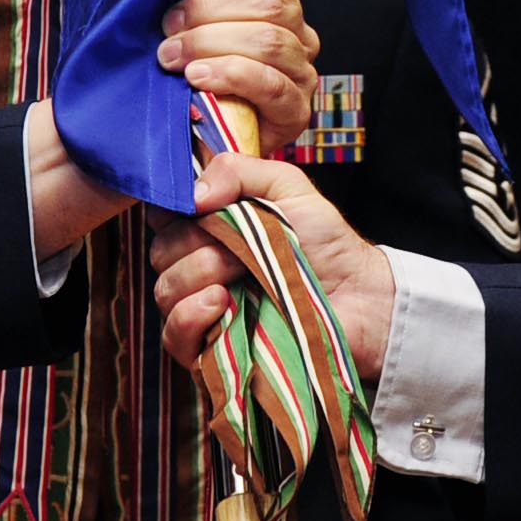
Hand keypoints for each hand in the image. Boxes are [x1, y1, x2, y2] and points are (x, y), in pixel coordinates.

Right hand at [153, 153, 391, 380]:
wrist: (359, 296)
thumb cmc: (325, 243)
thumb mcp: (287, 187)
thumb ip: (238, 170)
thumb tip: (192, 192)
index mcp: (210, 228)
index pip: (163, 215)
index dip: (173, 209)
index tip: (199, 207)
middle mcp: (200, 267)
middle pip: (160, 253)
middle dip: (193, 244)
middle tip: (236, 248)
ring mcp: (203, 309)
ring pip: (165, 291)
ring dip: (195, 276)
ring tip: (238, 275)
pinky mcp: (212, 349)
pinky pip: (173, 337)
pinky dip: (188, 317)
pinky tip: (218, 304)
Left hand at [159, 0, 318, 155]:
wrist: (185, 145)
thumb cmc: (183, 80)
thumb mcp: (184, 27)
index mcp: (276, 5)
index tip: (179, 2)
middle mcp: (297, 35)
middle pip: (272, 2)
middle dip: (209, 12)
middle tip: (169, 33)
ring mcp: (301, 74)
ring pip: (271, 40)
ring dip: (212, 45)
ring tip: (175, 59)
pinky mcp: (295, 112)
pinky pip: (272, 84)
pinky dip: (231, 76)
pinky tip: (199, 78)